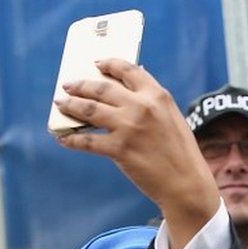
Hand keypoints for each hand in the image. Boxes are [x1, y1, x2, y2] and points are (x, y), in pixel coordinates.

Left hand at [54, 59, 218, 248]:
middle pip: (101, 88)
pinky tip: (63, 138)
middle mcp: (141, 107)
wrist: (186, 184)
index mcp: (158, 96)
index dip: (109, 64)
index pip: (128, 70)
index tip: (96, 64)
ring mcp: (128, 127)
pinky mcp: (119, 149)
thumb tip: (126, 93)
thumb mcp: (171, 119)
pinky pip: (86, 141)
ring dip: (70, 105)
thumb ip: (152, 104)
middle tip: (69, 86)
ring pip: (89, 109)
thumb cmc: (180, 153)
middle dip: (81, 85)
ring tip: (61, 105)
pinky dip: (71, 139)